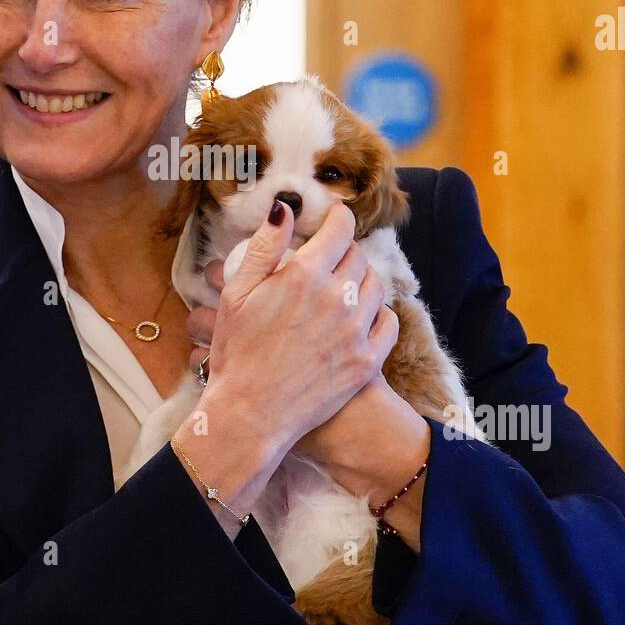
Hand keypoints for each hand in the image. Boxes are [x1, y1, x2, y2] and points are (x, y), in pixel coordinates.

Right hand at [184, 201, 396, 455]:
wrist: (250, 415)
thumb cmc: (236, 353)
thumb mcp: (237, 294)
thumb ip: (265, 247)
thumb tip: (285, 209)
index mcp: (303, 276)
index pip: (340, 230)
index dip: (338, 218)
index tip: (335, 218)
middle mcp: (336, 299)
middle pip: (359, 256)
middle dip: (345, 250)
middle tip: (330, 257)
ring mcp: (355, 332)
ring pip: (375, 287)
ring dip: (362, 279)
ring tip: (344, 286)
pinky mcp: (367, 362)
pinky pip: (388, 324)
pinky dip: (378, 314)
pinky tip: (361, 317)